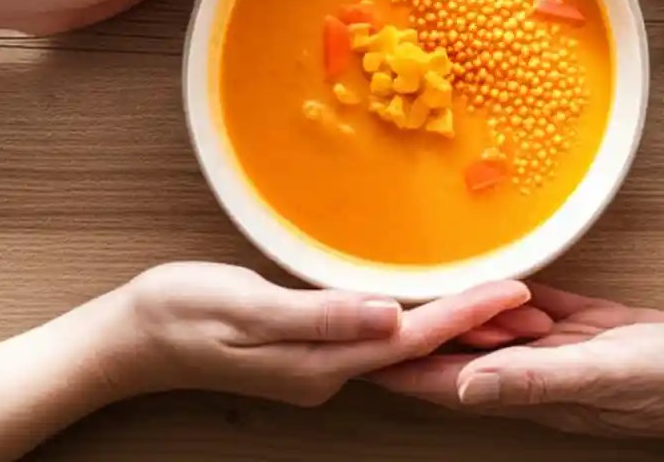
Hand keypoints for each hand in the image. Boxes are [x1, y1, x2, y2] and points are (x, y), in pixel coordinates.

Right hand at [95, 262, 530, 406]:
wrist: (129, 341)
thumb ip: (319, 315)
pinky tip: (431, 308)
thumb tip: (389, 318)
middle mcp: (330, 372)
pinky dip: (417, 324)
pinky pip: (378, 340)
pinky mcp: (308, 352)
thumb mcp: (246, 308)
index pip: (413, 338)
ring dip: (454, 328)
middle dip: (479, 329)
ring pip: (404, 347)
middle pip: (420, 350)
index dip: (468, 314)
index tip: (518, 292)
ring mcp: (319, 366)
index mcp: (322, 362)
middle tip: (534, 305)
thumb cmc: (180, 313)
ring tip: (503, 308)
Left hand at [371, 284, 663, 461]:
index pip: (434, 379)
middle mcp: (525, 373)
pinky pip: (524, 310)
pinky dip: (495, 295)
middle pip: (447, 353)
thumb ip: (536, 377)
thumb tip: (466, 384)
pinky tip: (476, 276)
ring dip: (446, 309)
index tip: (342, 340)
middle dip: (404, 331)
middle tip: (354, 297)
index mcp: (522, 389)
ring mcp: (551, 352)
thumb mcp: (603, 373)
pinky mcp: (577, 329)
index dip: (388, 361)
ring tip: (398, 281)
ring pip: (481, 329)